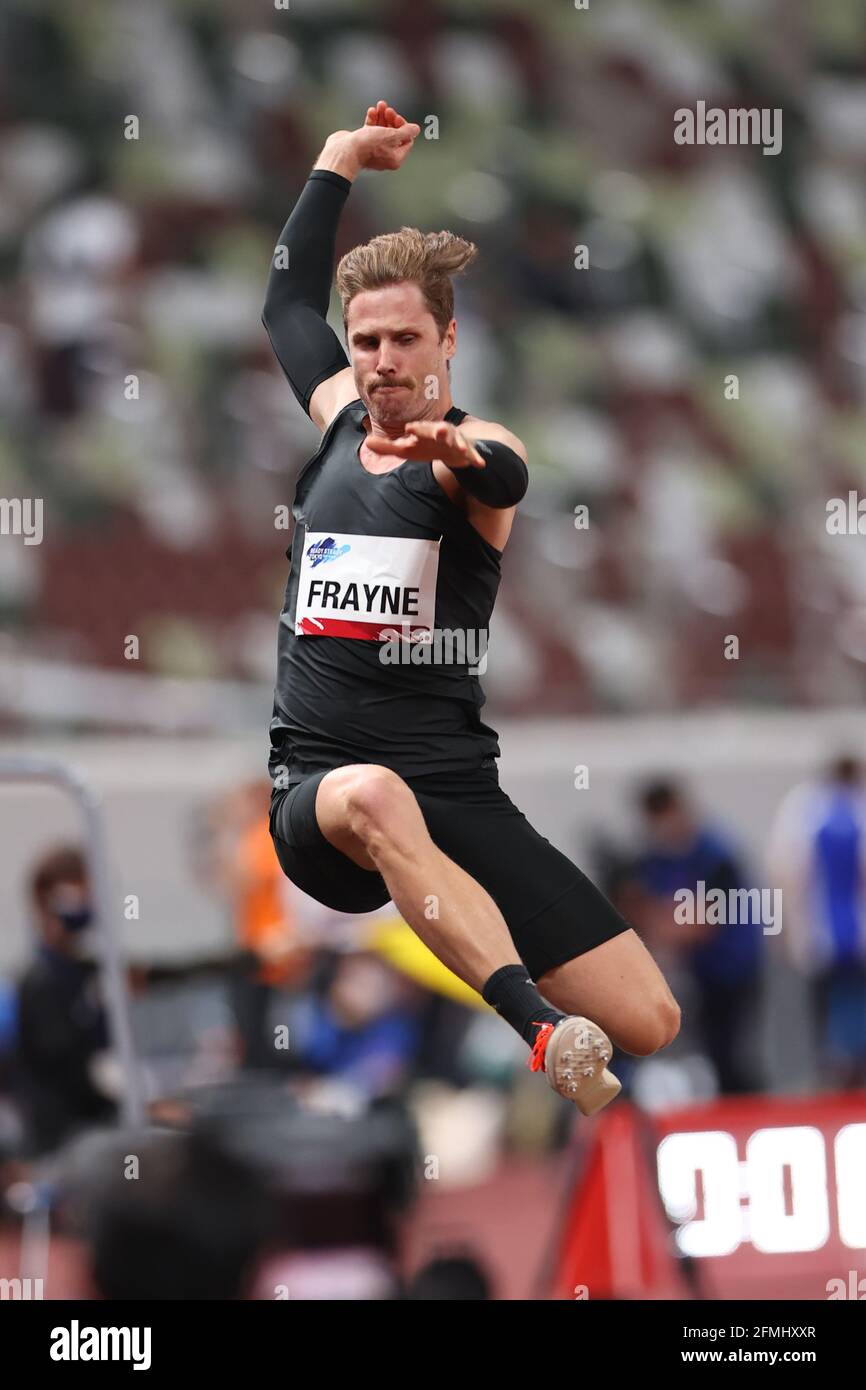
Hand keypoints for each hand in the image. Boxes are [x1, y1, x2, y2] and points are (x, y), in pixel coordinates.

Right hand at [318, 101, 419, 178]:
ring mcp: (373, 149)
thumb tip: (416, 129)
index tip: (396, 118)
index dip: (403, 126)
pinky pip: (371, 130)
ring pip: (382, 130)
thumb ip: (405, 132)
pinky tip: (371, 111)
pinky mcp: (363, 143)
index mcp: (395, 158)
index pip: (406, 139)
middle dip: (392, 119)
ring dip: (382, 116)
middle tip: (388, 109)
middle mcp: (385, 155)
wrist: (344, 151)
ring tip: (379, 105)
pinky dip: (372, 119)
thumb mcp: (391, 136)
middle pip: (394, 133)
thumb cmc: (368, 146)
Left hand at [365, 420, 485, 469]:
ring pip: (457, 439)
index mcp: (425, 432)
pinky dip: (476, 458)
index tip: (409, 430)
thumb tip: (366, 443)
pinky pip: (473, 454)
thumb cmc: (426, 447)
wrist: (452, 450)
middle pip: (439, 430)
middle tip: (439, 430)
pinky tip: (481, 464)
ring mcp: (455, 441)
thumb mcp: (406, 449)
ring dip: (459, 442)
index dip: (416, 430)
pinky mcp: (467, 451)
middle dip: (439, 430)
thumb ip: (387, 447)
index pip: (419, 429)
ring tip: (462, 448)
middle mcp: (441, 433)